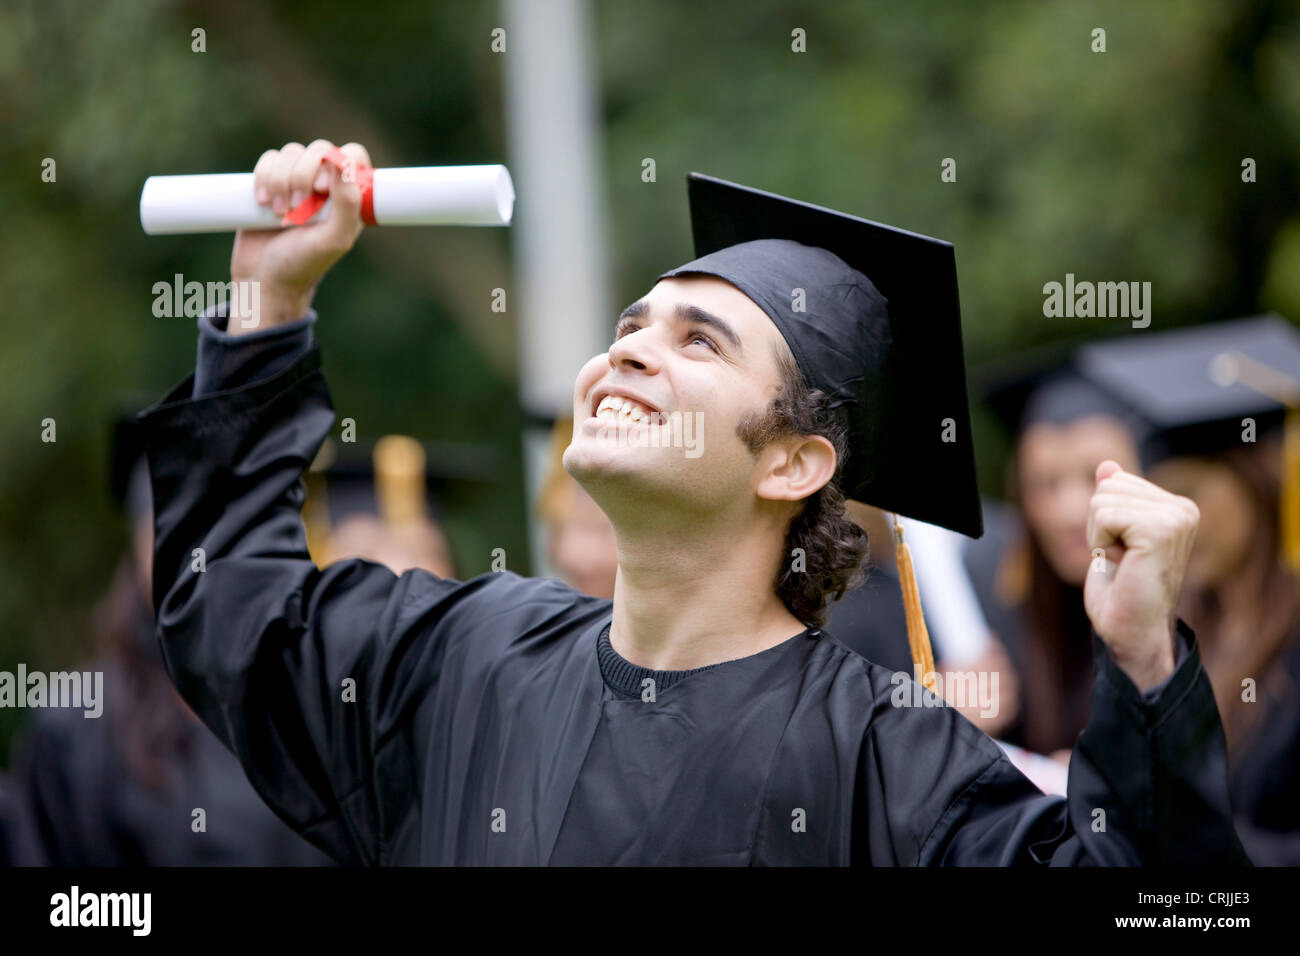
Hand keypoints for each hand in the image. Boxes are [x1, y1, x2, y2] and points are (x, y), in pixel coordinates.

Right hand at [228, 139, 370, 332]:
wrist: (263, 278)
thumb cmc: (304, 263)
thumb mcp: (333, 240)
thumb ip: (348, 204)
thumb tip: (343, 162)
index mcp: (349, 197)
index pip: (353, 155)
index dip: (337, 162)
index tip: (322, 189)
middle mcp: (326, 186)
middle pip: (319, 149)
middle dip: (303, 175)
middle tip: (296, 209)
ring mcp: (298, 181)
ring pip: (291, 153)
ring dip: (280, 181)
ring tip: (279, 214)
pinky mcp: (271, 181)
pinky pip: (269, 159)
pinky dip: (263, 177)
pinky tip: (263, 203)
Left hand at [1083, 460, 1197, 691]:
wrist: (1132, 631)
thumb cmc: (1122, 590)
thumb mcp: (1111, 536)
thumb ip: (1114, 499)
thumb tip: (1107, 465)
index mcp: (1175, 506)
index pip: (1115, 482)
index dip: (1103, 519)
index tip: (1122, 551)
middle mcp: (1183, 508)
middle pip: (1107, 487)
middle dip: (1098, 525)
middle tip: (1121, 559)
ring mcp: (1176, 517)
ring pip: (1102, 500)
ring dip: (1099, 536)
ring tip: (1123, 563)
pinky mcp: (1162, 529)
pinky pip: (1103, 515)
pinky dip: (1101, 542)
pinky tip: (1123, 564)